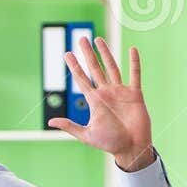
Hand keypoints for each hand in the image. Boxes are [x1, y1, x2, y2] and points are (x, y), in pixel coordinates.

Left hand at [48, 35, 154, 170]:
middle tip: (81, 38)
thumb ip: (70, 126)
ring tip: (98, 39)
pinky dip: (134, 63)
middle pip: (95, 68)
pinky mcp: (135, 94)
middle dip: (87, 54)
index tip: (67, 53)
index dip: (74, 66)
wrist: (131, 147)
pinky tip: (132, 50)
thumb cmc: (109, 142)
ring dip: (106, 53)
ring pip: (112, 67)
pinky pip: (135, 75)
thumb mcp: (87, 134)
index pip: (81, 79)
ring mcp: (120, 92)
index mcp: (94, 100)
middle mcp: (106, 93)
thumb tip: (50, 122)